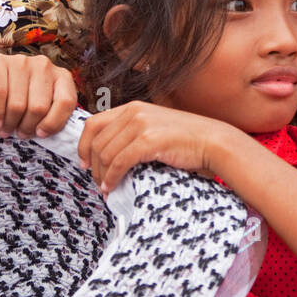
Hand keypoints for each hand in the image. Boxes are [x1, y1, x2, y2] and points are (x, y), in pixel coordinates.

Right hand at [0, 53, 78, 138]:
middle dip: (27, 127)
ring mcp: (21, 61)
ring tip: (6, 131)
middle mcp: (43, 65)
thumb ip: (54, 114)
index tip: (40, 135)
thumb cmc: (20, 98)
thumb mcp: (43, 103)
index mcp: (61, 75)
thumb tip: (66, 139)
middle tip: (19, 134)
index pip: (66, 102)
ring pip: (18, 104)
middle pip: (39, 107)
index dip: (53, 123)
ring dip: (10, 124)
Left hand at [76, 100, 235, 193]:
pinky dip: (112, 178)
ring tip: (105, 189)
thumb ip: (132, 134)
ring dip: (101, 175)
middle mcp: (134, 112)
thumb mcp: (154, 129)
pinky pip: (119, 162)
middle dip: (92, 166)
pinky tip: (112, 187)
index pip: (93, 124)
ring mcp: (141, 125)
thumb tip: (107, 155)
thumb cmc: (186, 141)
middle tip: (97, 182)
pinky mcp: (149, 140)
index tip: (85, 163)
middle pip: (96, 141)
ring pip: (105, 154)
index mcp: (132, 108)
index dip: (83, 146)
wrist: (213, 142)